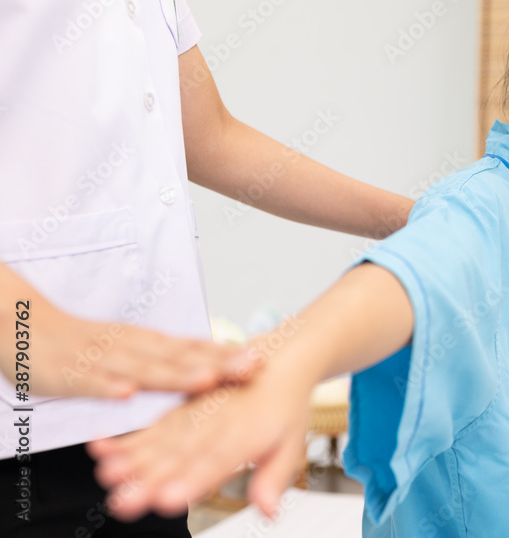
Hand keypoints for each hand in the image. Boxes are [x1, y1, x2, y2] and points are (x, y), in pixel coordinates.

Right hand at [1, 264, 259, 397]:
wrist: (30, 329)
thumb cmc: (90, 346)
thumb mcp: (138, 351)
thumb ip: (174, 361)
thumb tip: (219, 367)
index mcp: (152, 343)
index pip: (197, 348)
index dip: (229, 353)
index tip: (263, 359)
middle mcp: (135, 347)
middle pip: (181, 356)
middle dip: (217, 362)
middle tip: (251, 367)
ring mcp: (105, 359)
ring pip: (144, 368)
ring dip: (175, 374)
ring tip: (206, 380)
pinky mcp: (74, 374)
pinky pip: (92, 382)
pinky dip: (108, 387)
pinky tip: (126, 395)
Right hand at [87, 355, 311, 520]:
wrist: (276, 361)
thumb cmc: (284, 409)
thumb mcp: (291, 443)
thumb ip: (274, 477)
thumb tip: (268, 512)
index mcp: (244, 435)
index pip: (216, 462)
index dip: (193, 482)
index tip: (169, 500)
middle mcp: (213, 426)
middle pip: (179, 458)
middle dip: (150, 482)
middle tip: (123, 503)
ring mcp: (192, 418)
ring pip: (158, 442)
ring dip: (130, 461)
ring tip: (106, 476)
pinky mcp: (178, 413)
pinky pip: (149, 428)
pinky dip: (125, 440)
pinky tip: (100, 449)